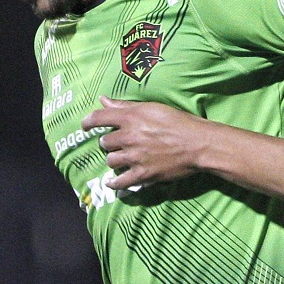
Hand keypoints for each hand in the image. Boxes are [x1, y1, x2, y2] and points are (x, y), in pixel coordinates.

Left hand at [87, 98, 208, 188]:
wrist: (198, 144)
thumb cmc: (179, 122)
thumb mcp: (152, 108)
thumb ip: (125, 105)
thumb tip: (103, 100)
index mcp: (131, 117)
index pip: (99, 118)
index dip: (88, 122)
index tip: (85, 126)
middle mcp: (129, 136)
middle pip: (105, 142)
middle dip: (110, 143)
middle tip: (119, 144)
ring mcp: (135, 156)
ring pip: (110, 160)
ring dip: (113, 160)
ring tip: (122, 159)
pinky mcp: (143, 174)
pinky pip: (120, 181)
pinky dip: (114, 183)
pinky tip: (112, 183)